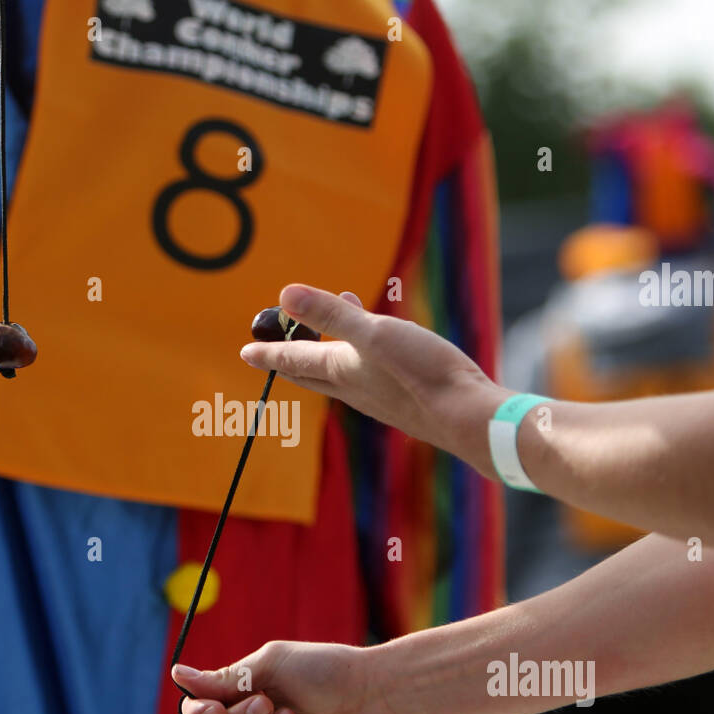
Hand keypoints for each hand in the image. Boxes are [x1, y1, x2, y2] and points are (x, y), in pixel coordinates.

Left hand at [240, 284, 507, 470]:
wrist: (467, 418)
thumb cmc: (421, 373)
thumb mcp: (374, 333)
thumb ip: (332, 313)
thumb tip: (285, 295)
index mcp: (341, 370)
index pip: (293, 358)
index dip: (268, 352)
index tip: (245, 353)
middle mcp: (354, 388)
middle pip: (310, 372)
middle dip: (290, 359)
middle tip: (271, 353)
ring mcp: (379, 397)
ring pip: (341, 373)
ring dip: (327, 352)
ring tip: (328, 328)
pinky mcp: (403, 401)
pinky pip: (369, 375)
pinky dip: (360, 355)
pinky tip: (379, 347)